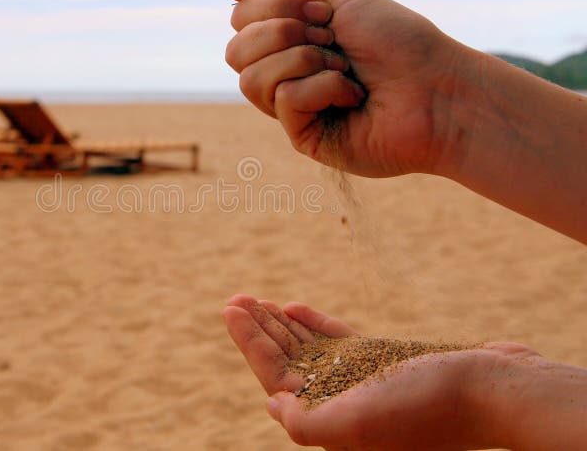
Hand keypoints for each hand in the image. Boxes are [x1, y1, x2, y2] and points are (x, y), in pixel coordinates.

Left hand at [222, 294, 540, 449]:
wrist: (493, 390)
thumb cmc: (426, 407)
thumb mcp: (355, 424)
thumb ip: (306, 421)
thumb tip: (272, 402)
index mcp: (330, 419)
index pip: (274, 378)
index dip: (249, 343)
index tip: (230, 308)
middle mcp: (342, 400)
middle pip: (286, 362)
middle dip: (259, 330)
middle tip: (235, 299)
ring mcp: (361, 378)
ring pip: (308, 349)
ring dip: (281, 324)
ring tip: (257, 300)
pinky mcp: (382, 359)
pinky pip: (337, 340)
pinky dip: (314, 323)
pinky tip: (295, 306)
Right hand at [224, 0, 468, 176]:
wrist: (438, 87)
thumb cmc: (398, 42)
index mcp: (289, 42)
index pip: (240, 19)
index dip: (275, 5)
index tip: (325, 11)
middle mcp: (284, 75)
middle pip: (235, 50)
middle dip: (284, 32)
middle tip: (331, 38)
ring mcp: (291, 110)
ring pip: (250, 77)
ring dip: (305, 59)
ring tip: (344, 67)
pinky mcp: (302, 138)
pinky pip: (284, 99)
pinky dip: (323, 86)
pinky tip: (352, 95)